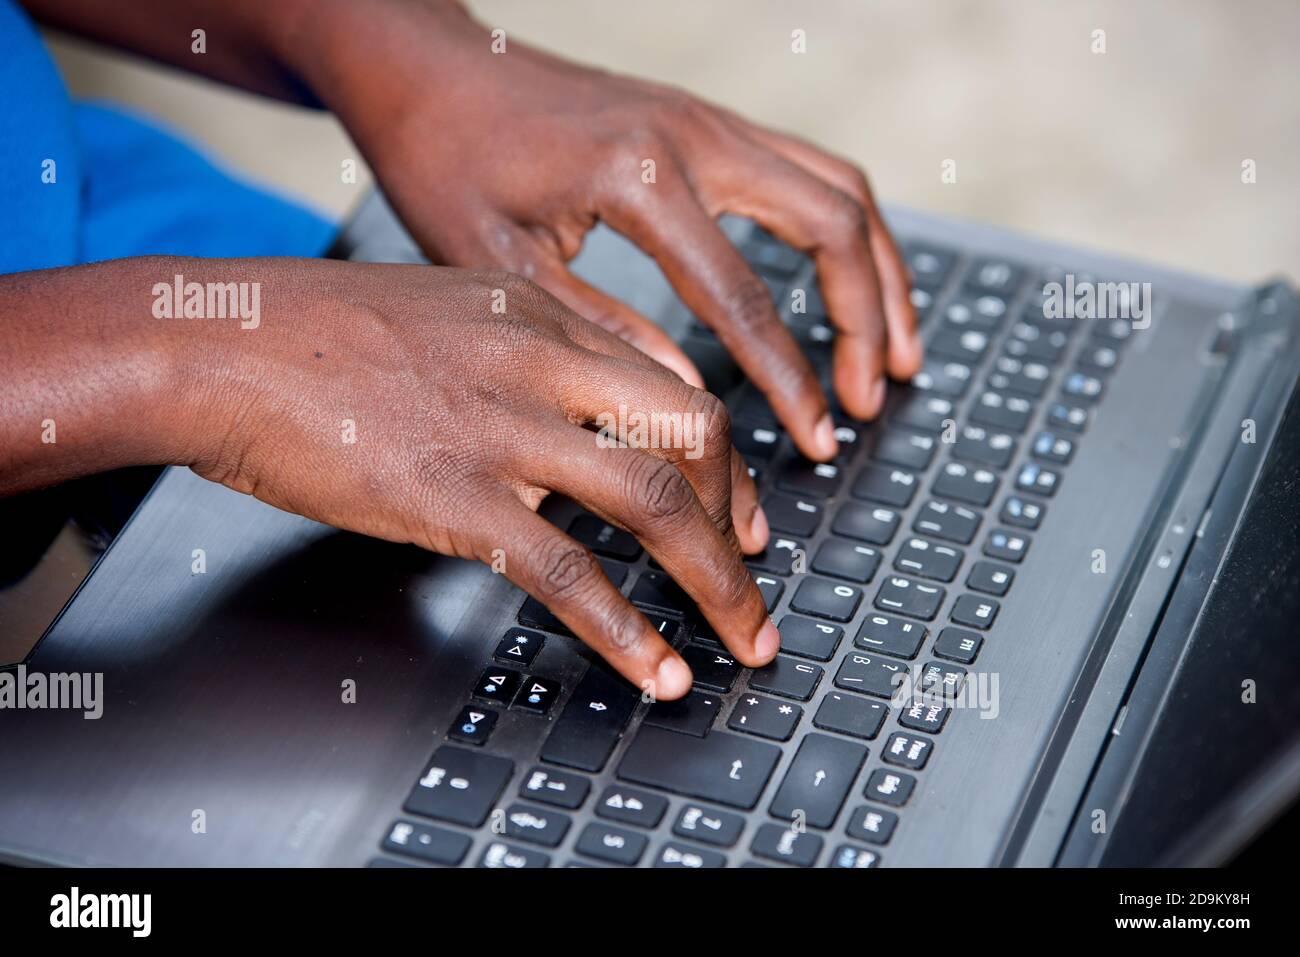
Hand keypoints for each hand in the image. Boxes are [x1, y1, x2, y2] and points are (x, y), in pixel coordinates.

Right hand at [166, 258, 777, 697]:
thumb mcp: (449, 312)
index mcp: (545, 321)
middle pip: (696, 435)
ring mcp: (504, 432)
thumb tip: (587, 414)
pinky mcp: (454, 498)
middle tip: (752, 575)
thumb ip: (528, 355)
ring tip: (740, 637)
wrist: (222, 343)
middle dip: (743, 518)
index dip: (727, 462)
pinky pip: (566, 574)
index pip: (677, 388)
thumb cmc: (320, 333)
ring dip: (714, 581)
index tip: (741, 511)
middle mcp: (544, 368)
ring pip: (654, 502)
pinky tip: (653, 668)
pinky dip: (624, 630)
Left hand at [307, 0, 921, 460]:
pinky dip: (849, 229)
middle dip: (869, 321)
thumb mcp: (501, 265)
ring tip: (898, 350)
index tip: (817, 436)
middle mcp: (695, 135)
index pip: (747, 299)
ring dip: (881, 271)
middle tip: (870, 397)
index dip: (792, 380)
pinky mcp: (706, 120)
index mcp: (640, 178)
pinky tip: (855, 278)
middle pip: (834, 225)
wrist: (429, 68)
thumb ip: (602, 330)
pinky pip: (811, 169)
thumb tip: (689, 396)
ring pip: (841, 186)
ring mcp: (709, 118)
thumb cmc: (445, 160)